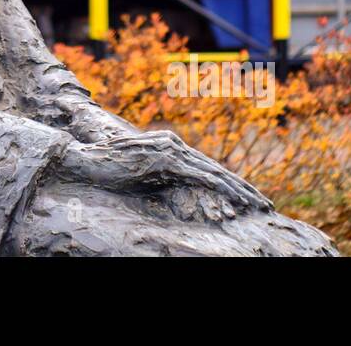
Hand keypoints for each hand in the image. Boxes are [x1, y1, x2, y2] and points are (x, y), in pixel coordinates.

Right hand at [59, 130, 270, 212]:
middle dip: (243, 188)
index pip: (206, 167)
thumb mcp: (139, 173)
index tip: (247, 198)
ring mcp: (172, 151)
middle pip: (216, 169)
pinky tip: (237, 202)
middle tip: (265, 204)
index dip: (229, 183)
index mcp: (169, 146)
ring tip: (259, 206)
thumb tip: (174, 190)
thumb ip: (159, 176)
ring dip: (240, 191)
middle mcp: (174, 144)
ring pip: (215, 173)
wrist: (85, 160)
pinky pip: (202, 178)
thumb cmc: (106, 169)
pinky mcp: (168, 162)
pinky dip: (223, 190)